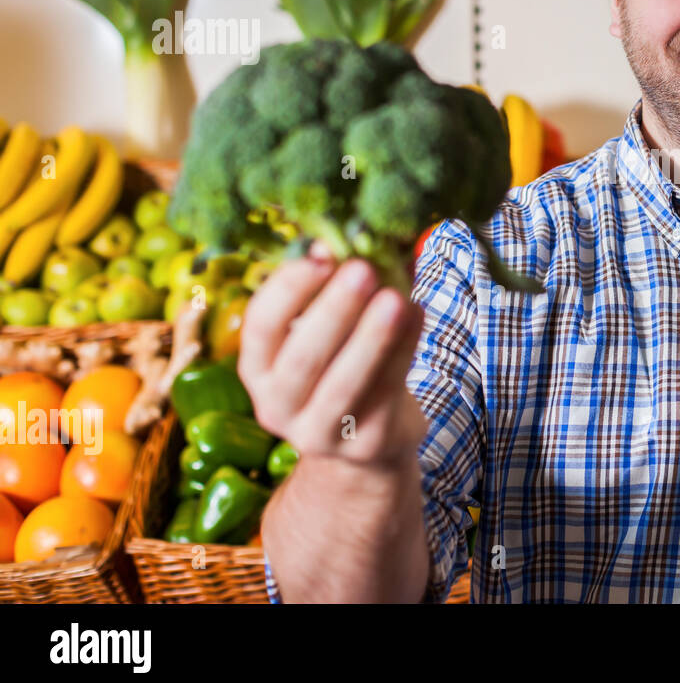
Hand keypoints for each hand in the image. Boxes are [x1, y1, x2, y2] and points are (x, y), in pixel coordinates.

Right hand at [238, 245, 427, 466]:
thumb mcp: (331, 329)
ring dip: (371, 338)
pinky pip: (385, 394)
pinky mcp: (364, 446)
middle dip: (333, 311)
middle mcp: (277, 405)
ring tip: (396, 298)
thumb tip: (355, 236)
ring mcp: (318, 434)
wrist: (366, 441)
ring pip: (342, 385)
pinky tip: (418, 314)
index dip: (287, 290)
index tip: (321, 256)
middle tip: (362, 270)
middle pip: (300, 359)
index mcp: (258, 368)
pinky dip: (405, 351)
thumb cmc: (343, 366)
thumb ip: (337, 287)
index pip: (260, 327)